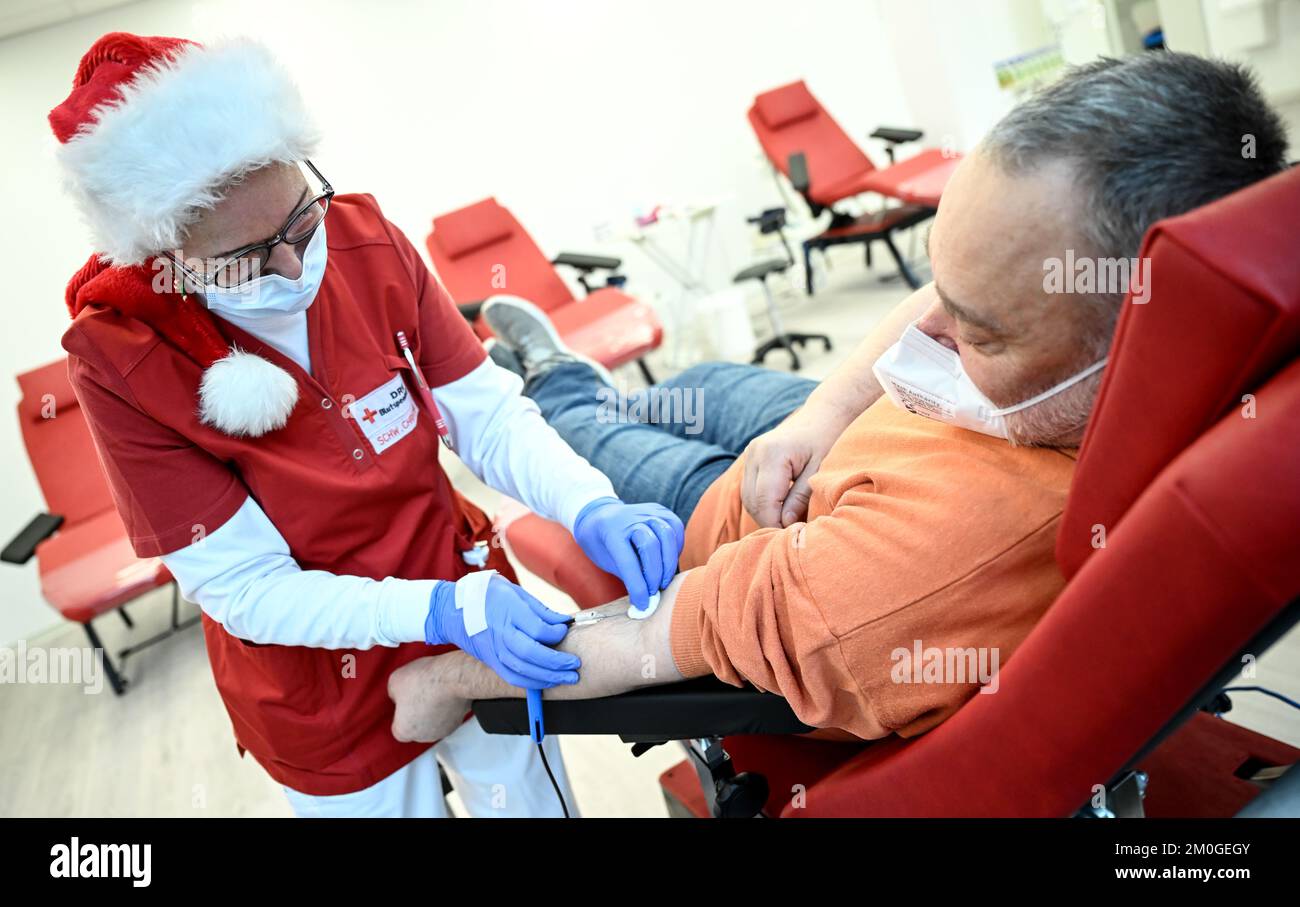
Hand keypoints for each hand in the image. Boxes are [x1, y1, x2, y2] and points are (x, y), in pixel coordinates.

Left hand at [388, 656, 469, 742]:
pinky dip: (447, 705)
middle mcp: (424, 736)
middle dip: (417, 712)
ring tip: (431, 690)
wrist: (451, 677)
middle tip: (417, 693)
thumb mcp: (394, 681)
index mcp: (404, 731)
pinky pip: (449, 714)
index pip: (397, 727)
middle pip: (417, 726)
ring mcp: (443, 730)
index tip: (403, 700)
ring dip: (432, 709)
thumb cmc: (424, 681)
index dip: (400, 712)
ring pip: (434, 721)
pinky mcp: (459, 720)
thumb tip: (398, 693)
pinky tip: (444, 690)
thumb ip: (393, 693)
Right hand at [425, 574, 578, 688]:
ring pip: (523, 670)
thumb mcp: (515, 592)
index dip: (555, 634)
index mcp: (508, 612)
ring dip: (549, 677)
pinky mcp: (492, 662)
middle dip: (556, 662)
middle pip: (531, 654)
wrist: (453, 611)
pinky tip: (549, 682)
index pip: (536, 629)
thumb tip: (564, 623)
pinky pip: (513, 678)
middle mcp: (501, 633)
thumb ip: (540, 610)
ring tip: (569, 678)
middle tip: (575, 664)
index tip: (565, 632)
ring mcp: (495, 650)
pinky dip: (533, 683)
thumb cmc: (489, 596)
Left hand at [573, 498, 683, 608]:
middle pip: (651, 545)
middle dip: (654, 574)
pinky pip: (675, 527)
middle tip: (653, 592)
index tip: (642, 604)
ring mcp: (646, 511)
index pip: (628, 561)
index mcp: (610, 530)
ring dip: (669, 563)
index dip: (638, 586)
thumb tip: (646, 603)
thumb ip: (626, 575)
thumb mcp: (604, 559)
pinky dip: (676, 547)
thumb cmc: (599, 542)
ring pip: (667, 534)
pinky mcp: (659, 510)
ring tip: (663, 580)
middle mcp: (630, 517)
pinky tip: (668, 560)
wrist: (598, 513)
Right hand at [741, 408, 841, 527]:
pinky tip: (781, 509)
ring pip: (748, 497)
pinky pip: (750, 488)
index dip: (775, 523)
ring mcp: (750, 454)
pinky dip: (762, 502)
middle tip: (792, 533)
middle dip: (769, 521)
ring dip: (764, 513)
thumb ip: (801, 497)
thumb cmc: (827, 440)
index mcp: (772, 454)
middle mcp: (755, 453)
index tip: (793, 535)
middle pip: (752, 501)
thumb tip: (786, 523)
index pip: (764, 501)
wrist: (823, 414)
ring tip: (788, 522)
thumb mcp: (819, 471)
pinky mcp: (751, 457)